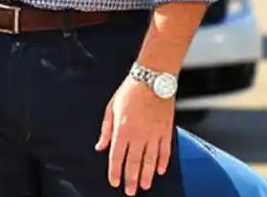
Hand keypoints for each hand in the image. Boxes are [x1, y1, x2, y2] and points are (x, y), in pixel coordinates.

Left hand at [95, 77, 174, 194]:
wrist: (152, 79)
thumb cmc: (130, 92)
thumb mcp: (111, 108)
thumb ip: (106, 130)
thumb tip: (100, 147)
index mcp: (122, 129)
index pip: (117, 156)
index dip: (115, 171)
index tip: (114, 182)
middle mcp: (138, 135)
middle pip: (134, 163)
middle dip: (131, 179)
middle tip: (130, 191)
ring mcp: (154, 134)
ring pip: (150, 161)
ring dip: (147, 175)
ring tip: (145, 186)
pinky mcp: (166, 131)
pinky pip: (165, 151)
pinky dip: (163, 162)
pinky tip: (160, 171)